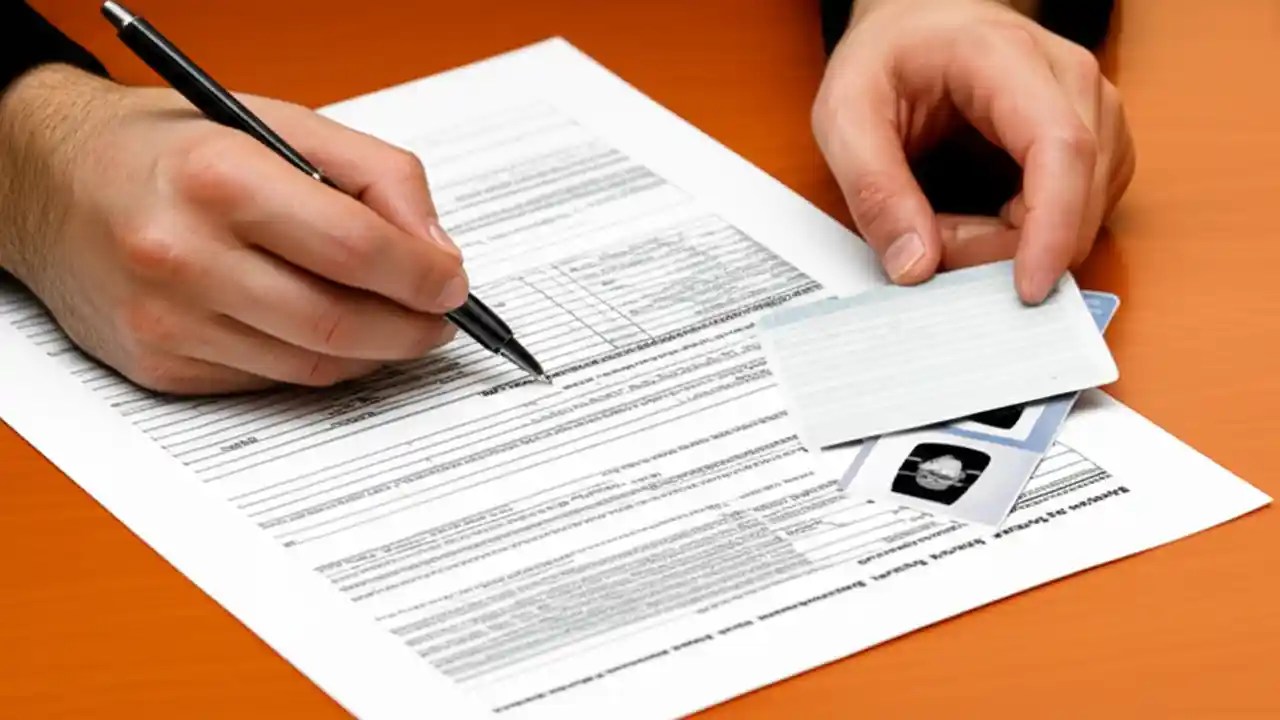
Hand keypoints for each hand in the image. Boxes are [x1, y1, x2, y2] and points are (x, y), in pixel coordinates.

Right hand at [0, 65, 465, 394]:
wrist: (49, 182)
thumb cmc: (172, 149)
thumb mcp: (279, 122)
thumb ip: (375, 175)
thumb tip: (436, 250)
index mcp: (218, 177)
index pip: (355, 248)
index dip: (422, 275)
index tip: (453, 283)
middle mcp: (182, 254)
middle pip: (339, 321)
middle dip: (411, 329)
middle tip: (440, 321)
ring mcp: (165, 320)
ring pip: (310, 364)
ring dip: (373, 353)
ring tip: (396, 326)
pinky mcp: (157, 364)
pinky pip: (268, 381)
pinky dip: (315, 362)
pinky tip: (327, 334)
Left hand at [811, 0, 1134, 302]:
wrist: (917, 24)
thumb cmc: (886, 58)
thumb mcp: (844, 116)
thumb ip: (873, 190)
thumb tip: (914, 266)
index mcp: (1008, 58)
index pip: (1061, 148)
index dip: (1052, 227)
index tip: (1026, 289)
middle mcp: (1071, 79)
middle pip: (1075, 191)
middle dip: (1004, 247)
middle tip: (929, 242)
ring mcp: (1093, 110)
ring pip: (1082, 211)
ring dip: (1011, 243)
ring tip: (944, 220)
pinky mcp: (1096, 143)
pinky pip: (1077, 214)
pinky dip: (1027, 236)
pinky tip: (980, 218)